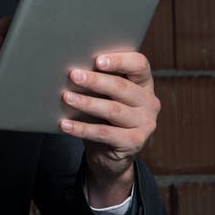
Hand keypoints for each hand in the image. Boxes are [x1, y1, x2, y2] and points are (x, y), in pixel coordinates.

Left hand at [59, 52, 159, 207]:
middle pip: (122, 87)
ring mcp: (145, 124)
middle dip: (95, 80)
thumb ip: (100, 81)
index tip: (97, 60)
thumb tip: (74, 70)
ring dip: (87, 103)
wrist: (111, 154)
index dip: (119, 61)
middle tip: (74, 75)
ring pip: (113, 110)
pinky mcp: (134, 142)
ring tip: (67, 97)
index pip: (139, 64)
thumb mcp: (107, 96)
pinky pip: (104, 133)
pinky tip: (66, 124)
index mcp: (144, 83)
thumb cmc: (105, 116)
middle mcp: (149, 102)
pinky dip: (82, 128)